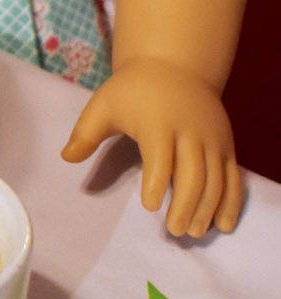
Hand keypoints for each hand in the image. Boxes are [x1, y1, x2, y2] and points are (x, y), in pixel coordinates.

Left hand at [61, 58, 242, 236]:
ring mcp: (213, 139)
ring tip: (194, 233)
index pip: (160, 156)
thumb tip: (66, 158)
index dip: (157, 181)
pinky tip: (223, 225)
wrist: (174, 66)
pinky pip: (233, 177)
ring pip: (216, 179)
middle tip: (174, 231)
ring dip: (207, 208)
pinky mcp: (226, 145)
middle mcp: (190, 131)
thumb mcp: (104, 104)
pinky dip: (231, 202)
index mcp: (157, 122)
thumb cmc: (132, 91)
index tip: (150, 206)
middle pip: (193, 173)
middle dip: (186, 204)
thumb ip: (86, 133)